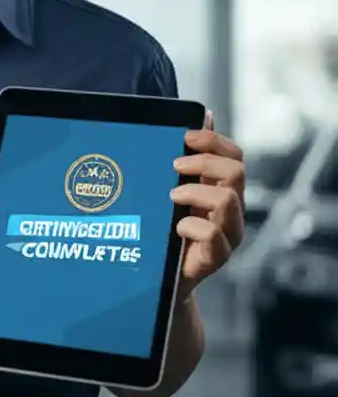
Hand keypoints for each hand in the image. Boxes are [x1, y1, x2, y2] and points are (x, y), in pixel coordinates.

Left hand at [170, 110, 245, 301]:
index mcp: (221, 190)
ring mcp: (227, 235)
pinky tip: (175, 228)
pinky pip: (213, 235)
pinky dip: (191, 226)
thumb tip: (201, 115)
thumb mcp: (170, 194)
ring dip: (195, 192)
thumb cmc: (164, 233)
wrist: (160, 281)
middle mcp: (231, 211)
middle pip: (237, 172)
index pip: (235, 156)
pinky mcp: (216, 258)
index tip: (185, 136)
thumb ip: (185, 160)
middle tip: (175, 165)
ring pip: (228, 200)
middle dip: (205, 162)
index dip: (214, 141)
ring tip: (171, 196)